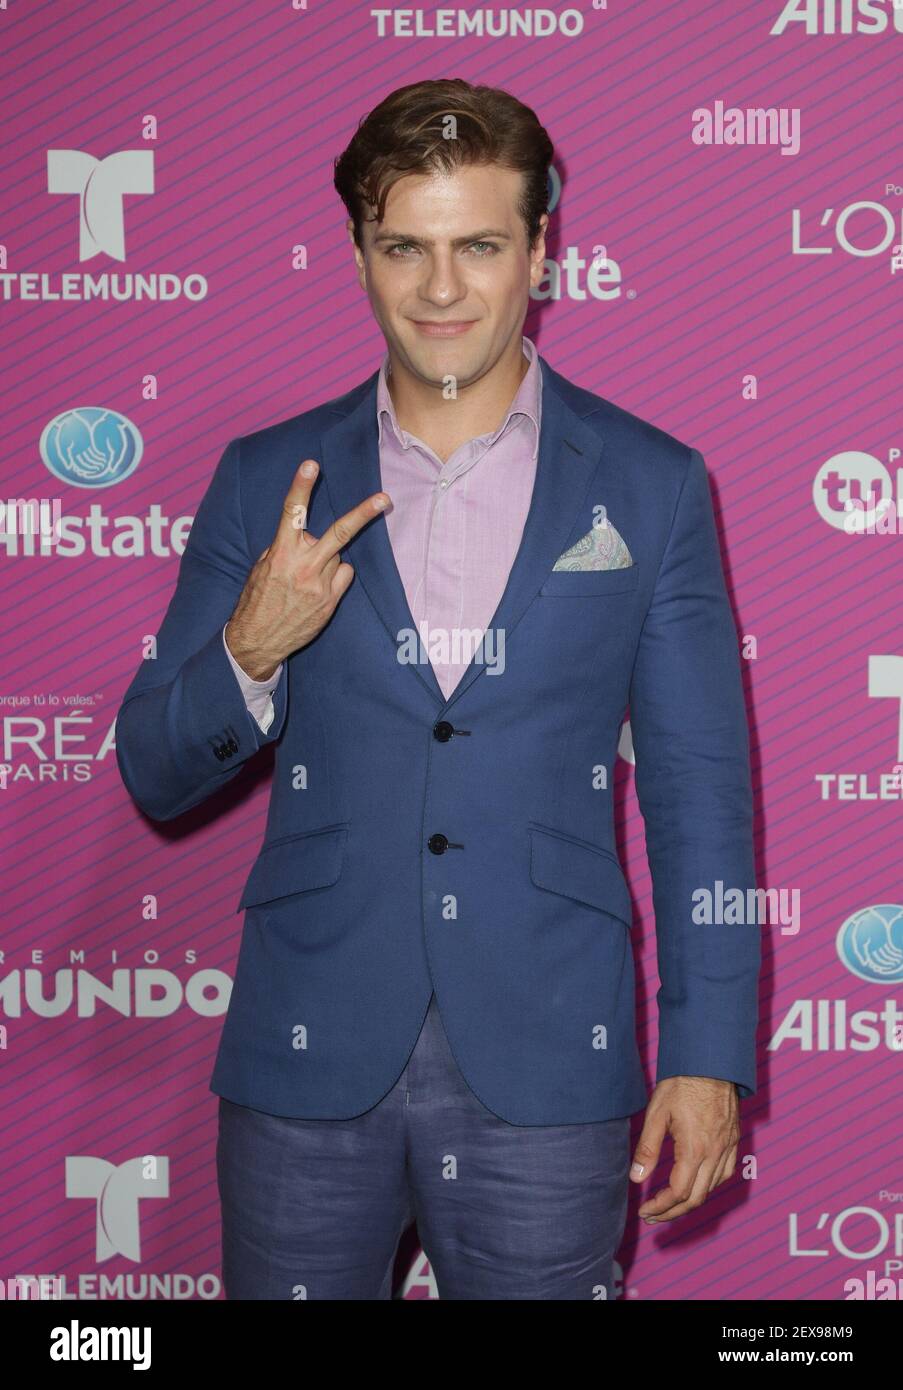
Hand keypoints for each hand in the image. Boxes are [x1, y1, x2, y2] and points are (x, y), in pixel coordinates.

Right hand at [225, 458, 389, 679]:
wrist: (257, 641)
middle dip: (363, 513)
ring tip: (306, 577)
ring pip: (338, 554)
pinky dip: (336, 575)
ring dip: (327, 557)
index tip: (311, 465)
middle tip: (384, 499)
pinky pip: (344, 574)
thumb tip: (302, 536)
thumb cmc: (256, 600)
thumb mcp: (260, 569)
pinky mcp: (331, 601)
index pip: (292, 513)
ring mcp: (320, 585)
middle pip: (340, 532)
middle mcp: (303, 566)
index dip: (301, 486)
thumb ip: (282, 548)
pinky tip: (318, 587)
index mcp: (280, 553)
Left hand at [629, 1075, 739, 1223]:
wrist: (710, 1061)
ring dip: (690, 1202)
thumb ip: (647, 1148)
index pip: (678, 1193)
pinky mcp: (733, 1140)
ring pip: (712, 1189)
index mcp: (695, 1149)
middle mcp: (715, 1153)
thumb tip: (636, 1179)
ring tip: (669, 1204)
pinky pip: (725, 1173)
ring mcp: (727, 1147)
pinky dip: (709, 1186)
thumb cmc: (681, 1083)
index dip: (660, 1207)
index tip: (645, 1211)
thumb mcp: (657, 1114)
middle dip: (673, 1212)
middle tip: (652, 1215)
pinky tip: (696, 1184)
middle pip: (696, 1198)